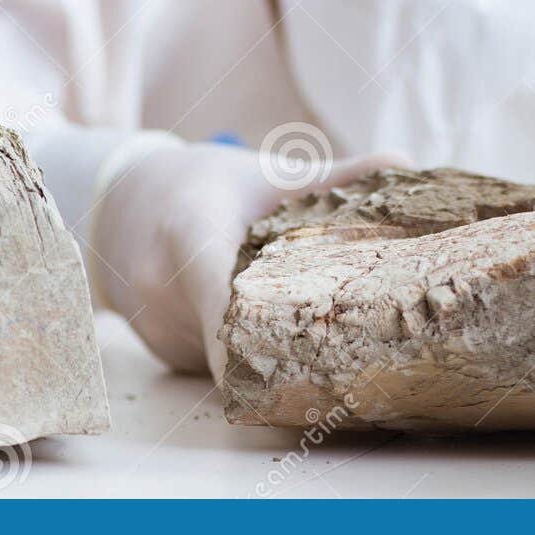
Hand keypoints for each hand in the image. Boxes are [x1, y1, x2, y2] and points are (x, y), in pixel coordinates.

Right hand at [87, 136, 404, 378]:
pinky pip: (218, 369)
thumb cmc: (206, 184)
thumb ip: (340, 178)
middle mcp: (165, 290)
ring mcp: (159, 329)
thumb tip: (410, 165)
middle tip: (355, 363)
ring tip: (325, 348)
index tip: (311, 365)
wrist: (125, 201)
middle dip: (291, 359)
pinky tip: (279, 342)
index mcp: (191, 233)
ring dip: (272, 360)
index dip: (261, 340)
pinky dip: (251, 360)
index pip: (221, 300)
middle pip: (235, 346)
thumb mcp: (269, 174)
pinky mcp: (166, 356)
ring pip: (230, 364)